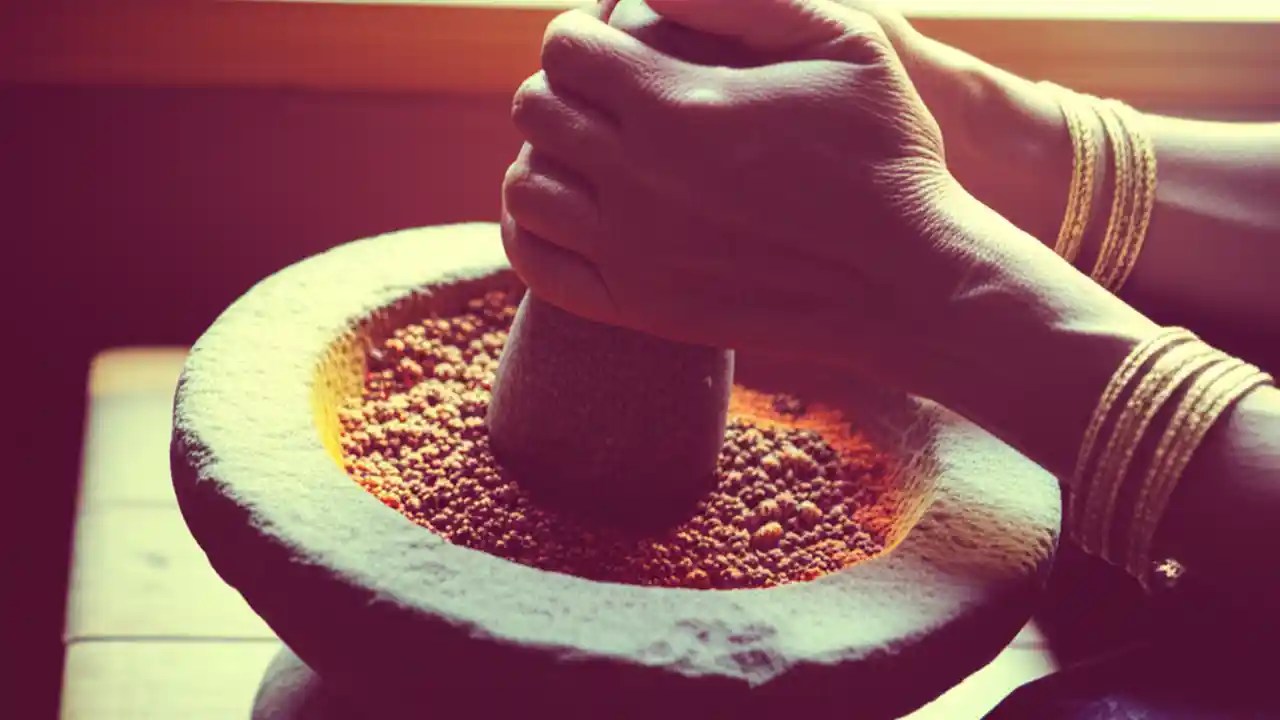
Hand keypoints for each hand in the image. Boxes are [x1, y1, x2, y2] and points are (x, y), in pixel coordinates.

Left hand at [504, 0, 1156, 474]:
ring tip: (585, 148)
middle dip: (561, 84)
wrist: (907, 283)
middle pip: (535, 110)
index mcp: (680, 107)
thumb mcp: (842, 41)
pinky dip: (528, 229)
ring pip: (523, 189)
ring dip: (542, 155)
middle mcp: (638, 182)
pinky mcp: (638, 310)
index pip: (565, 48)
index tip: (611, 34)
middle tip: (605, 89)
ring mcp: (631, 254)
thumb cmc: (886, 154)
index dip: (581, 27)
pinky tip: (560, 208)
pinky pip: (535, 265)